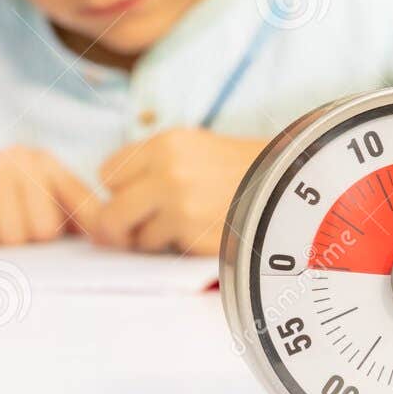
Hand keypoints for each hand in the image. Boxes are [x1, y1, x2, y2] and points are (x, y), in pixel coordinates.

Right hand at [0, 147, 98, 245]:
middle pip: (45, 230)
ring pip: (13, 237)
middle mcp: (20, 159)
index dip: (92, 233)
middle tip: (2, 232)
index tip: (97, 252)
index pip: (84, 206)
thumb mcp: (27, 206)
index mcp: (45, 164)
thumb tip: (111, 240)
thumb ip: (66, 219)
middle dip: (24, 244)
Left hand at [92, 129, 267, 255]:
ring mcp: (180, 205)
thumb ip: (150, 167)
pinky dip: (175, 246)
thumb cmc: (236, 169)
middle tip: (133, 230)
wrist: (286, 185)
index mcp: (165, 144)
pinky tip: (198, 232)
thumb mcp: (192, 149)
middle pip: (110, 211)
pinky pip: (162, 249)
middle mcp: (167, 171)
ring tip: (182, 225)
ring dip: (151, 237)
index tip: (136, 196)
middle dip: (118, 225)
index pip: (108, 173)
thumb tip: (107, 208)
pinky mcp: (193, 233)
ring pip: (135, 235)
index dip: (120, 189)